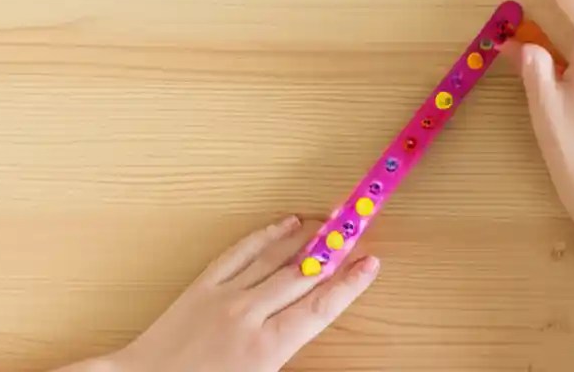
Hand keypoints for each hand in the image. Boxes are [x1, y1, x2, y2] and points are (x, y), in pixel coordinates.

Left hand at [60, 216, 378, 371]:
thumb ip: (286, 354)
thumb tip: (311, 327)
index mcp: (267, 348)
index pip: (321, 307)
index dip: (350, 284)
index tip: (371, 263)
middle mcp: (250, 316)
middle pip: (305, 276)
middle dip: (337, 252)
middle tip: (360, 230)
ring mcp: (225, 296)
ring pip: (276, 258)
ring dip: (307, 238)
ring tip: (331, 220)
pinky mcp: (202, 285)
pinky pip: (241, 252)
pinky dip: (265, 235)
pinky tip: (284, 225)